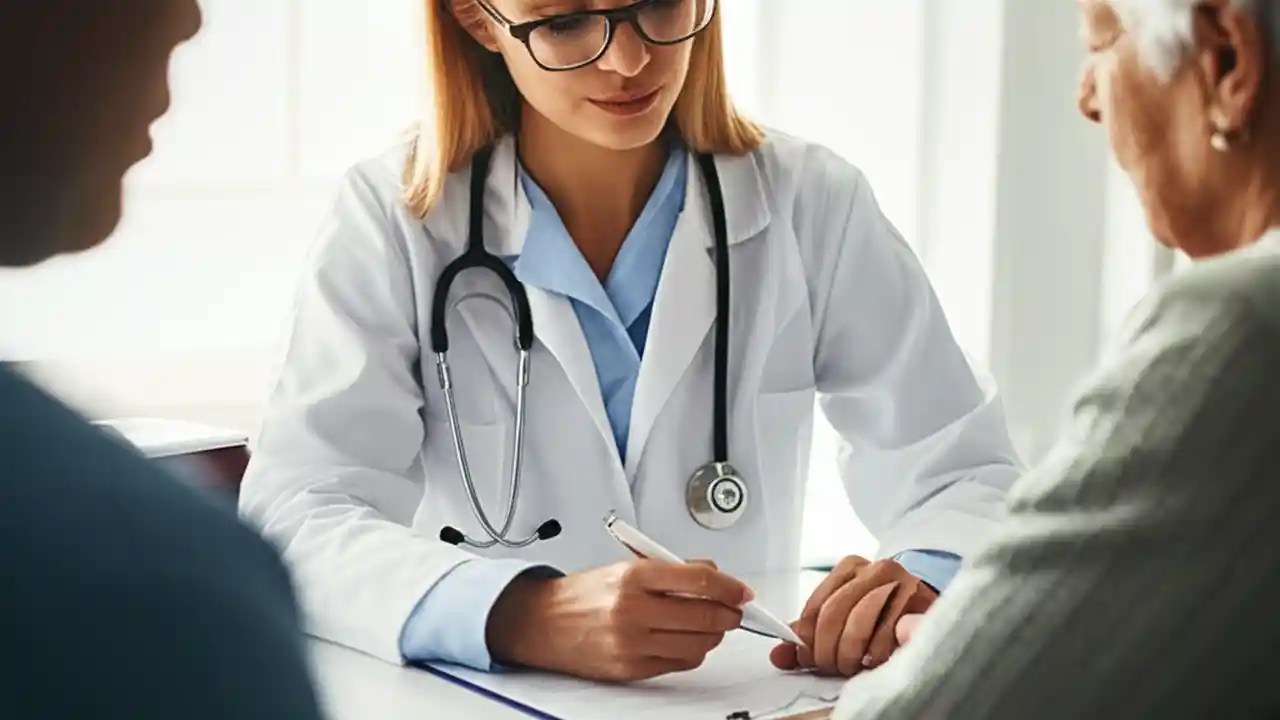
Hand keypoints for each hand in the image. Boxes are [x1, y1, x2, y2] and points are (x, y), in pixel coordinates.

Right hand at [486, 559, 751, 681]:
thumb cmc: (585, 593)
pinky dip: (693, 652)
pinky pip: (680, 663)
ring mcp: (632, 642)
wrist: (543, 622)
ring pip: (698, 644)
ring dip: (714, 635)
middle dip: (729, 613)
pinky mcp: (631, 668)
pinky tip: (688, 640)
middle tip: (734, 610)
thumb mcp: (626, 565)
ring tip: (711, 625)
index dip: (730, 587)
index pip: (699, 581)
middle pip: (705, 615)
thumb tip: (715, 576)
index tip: (742, 592)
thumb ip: (672, 569)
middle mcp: (633, 609)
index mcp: (633, 575)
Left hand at [769, 556, 936, 676]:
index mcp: (849, 568)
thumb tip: (779, 655)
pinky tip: (870, 660)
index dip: (807, 637)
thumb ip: (811, 634)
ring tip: (849, 666)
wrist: (931, 604)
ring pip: (859, 623)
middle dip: (826, 648)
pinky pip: (888, 633)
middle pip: (834, 613)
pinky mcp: (920, 602)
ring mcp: (900, 583)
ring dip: (848, 653)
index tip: (806, 658)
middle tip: (829, 667)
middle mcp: (874, 569)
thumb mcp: (845, 615)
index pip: (816, 605)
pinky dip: (874, 652)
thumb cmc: (883, 611)